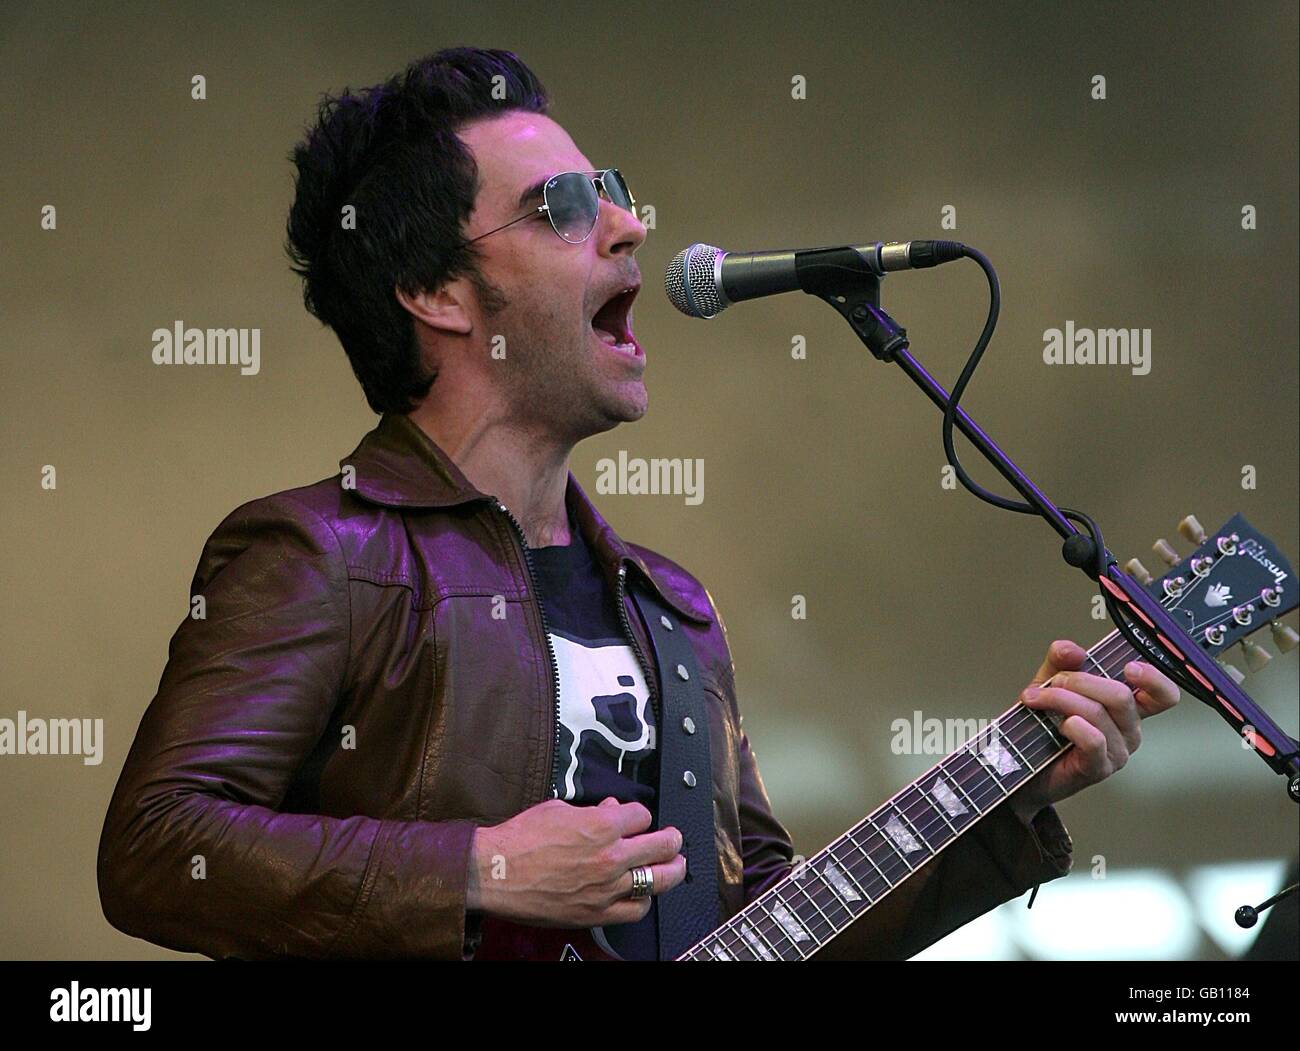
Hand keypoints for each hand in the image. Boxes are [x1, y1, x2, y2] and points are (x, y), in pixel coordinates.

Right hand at [467, 795, 685, 926]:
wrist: (496, 873)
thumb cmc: (521, 839)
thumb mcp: (557, 810)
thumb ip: (591, 811)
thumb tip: (611, 810)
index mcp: (601, 825)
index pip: (642, 815)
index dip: (639, 815)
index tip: (635, 818)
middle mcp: (610, 856)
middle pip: (662, 845)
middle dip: (672, 839)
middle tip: (674, 839)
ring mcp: (607, 887)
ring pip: (658, 879)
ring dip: (672, 870)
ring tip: (676, 865)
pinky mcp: (597, 912)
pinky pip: (636, 910)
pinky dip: (644, 901)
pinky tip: (644, 895)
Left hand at [1010, 639, 1179, 821]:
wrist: (1020, 761)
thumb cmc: (1043, 722)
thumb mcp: (1050, 682)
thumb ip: (1060, 662)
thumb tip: (1071, 649)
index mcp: (1126, 706)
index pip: (1163, 695)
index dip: (1155, 679)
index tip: (1129, 667)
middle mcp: (1129, 729)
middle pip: (1120, 695)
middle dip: (1079, 680)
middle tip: (1053, 682)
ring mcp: (1117, 751)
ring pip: (1099, 713)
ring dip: (1062, 699)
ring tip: (1036, 699)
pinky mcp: (1098, 768)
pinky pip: (1094, 740)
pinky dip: (1073, 726)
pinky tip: (1059, 725)